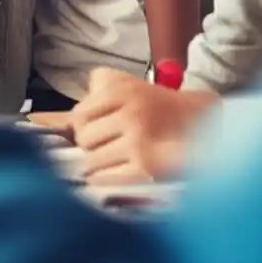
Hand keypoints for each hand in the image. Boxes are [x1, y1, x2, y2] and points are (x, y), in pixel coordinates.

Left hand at [70, 67, 218, 183]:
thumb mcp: (126, 83)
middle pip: (83, 140)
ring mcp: (140, 142)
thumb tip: (55, 117)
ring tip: (117, 157)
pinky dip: (106, 179)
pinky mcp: (148, 168)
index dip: (83, 126)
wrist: (206, 123)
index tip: (96, 128)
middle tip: (108, 144)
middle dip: (91, 145)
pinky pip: (106, 179)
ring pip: (92, 161)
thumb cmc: (157, 105)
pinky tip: (116, 172)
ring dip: (99, 164)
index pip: (78, 116)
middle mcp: (131, 114)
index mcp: (122, 91)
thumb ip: (95, 88)